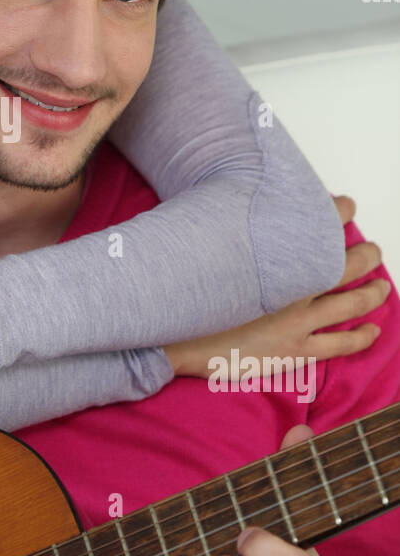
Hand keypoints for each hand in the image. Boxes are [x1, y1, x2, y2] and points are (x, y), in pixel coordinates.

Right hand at [164, 196, 388, 378]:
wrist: (177, 338)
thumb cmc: (189, 296)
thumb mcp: (206, 250)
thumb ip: (226, 229)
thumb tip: (225, 205)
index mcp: (275, 258)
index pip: (319, 225)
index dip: (338, 212)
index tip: (345, 206)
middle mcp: (294, 288)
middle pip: (346, 264)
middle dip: (366, 255)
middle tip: (372, 251)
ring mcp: (298, 321)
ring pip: (352, 303)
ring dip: (373, 293)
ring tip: (381, 287)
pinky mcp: (294, 351)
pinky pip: (340, 344)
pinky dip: (361, 336)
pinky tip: (372, 330)